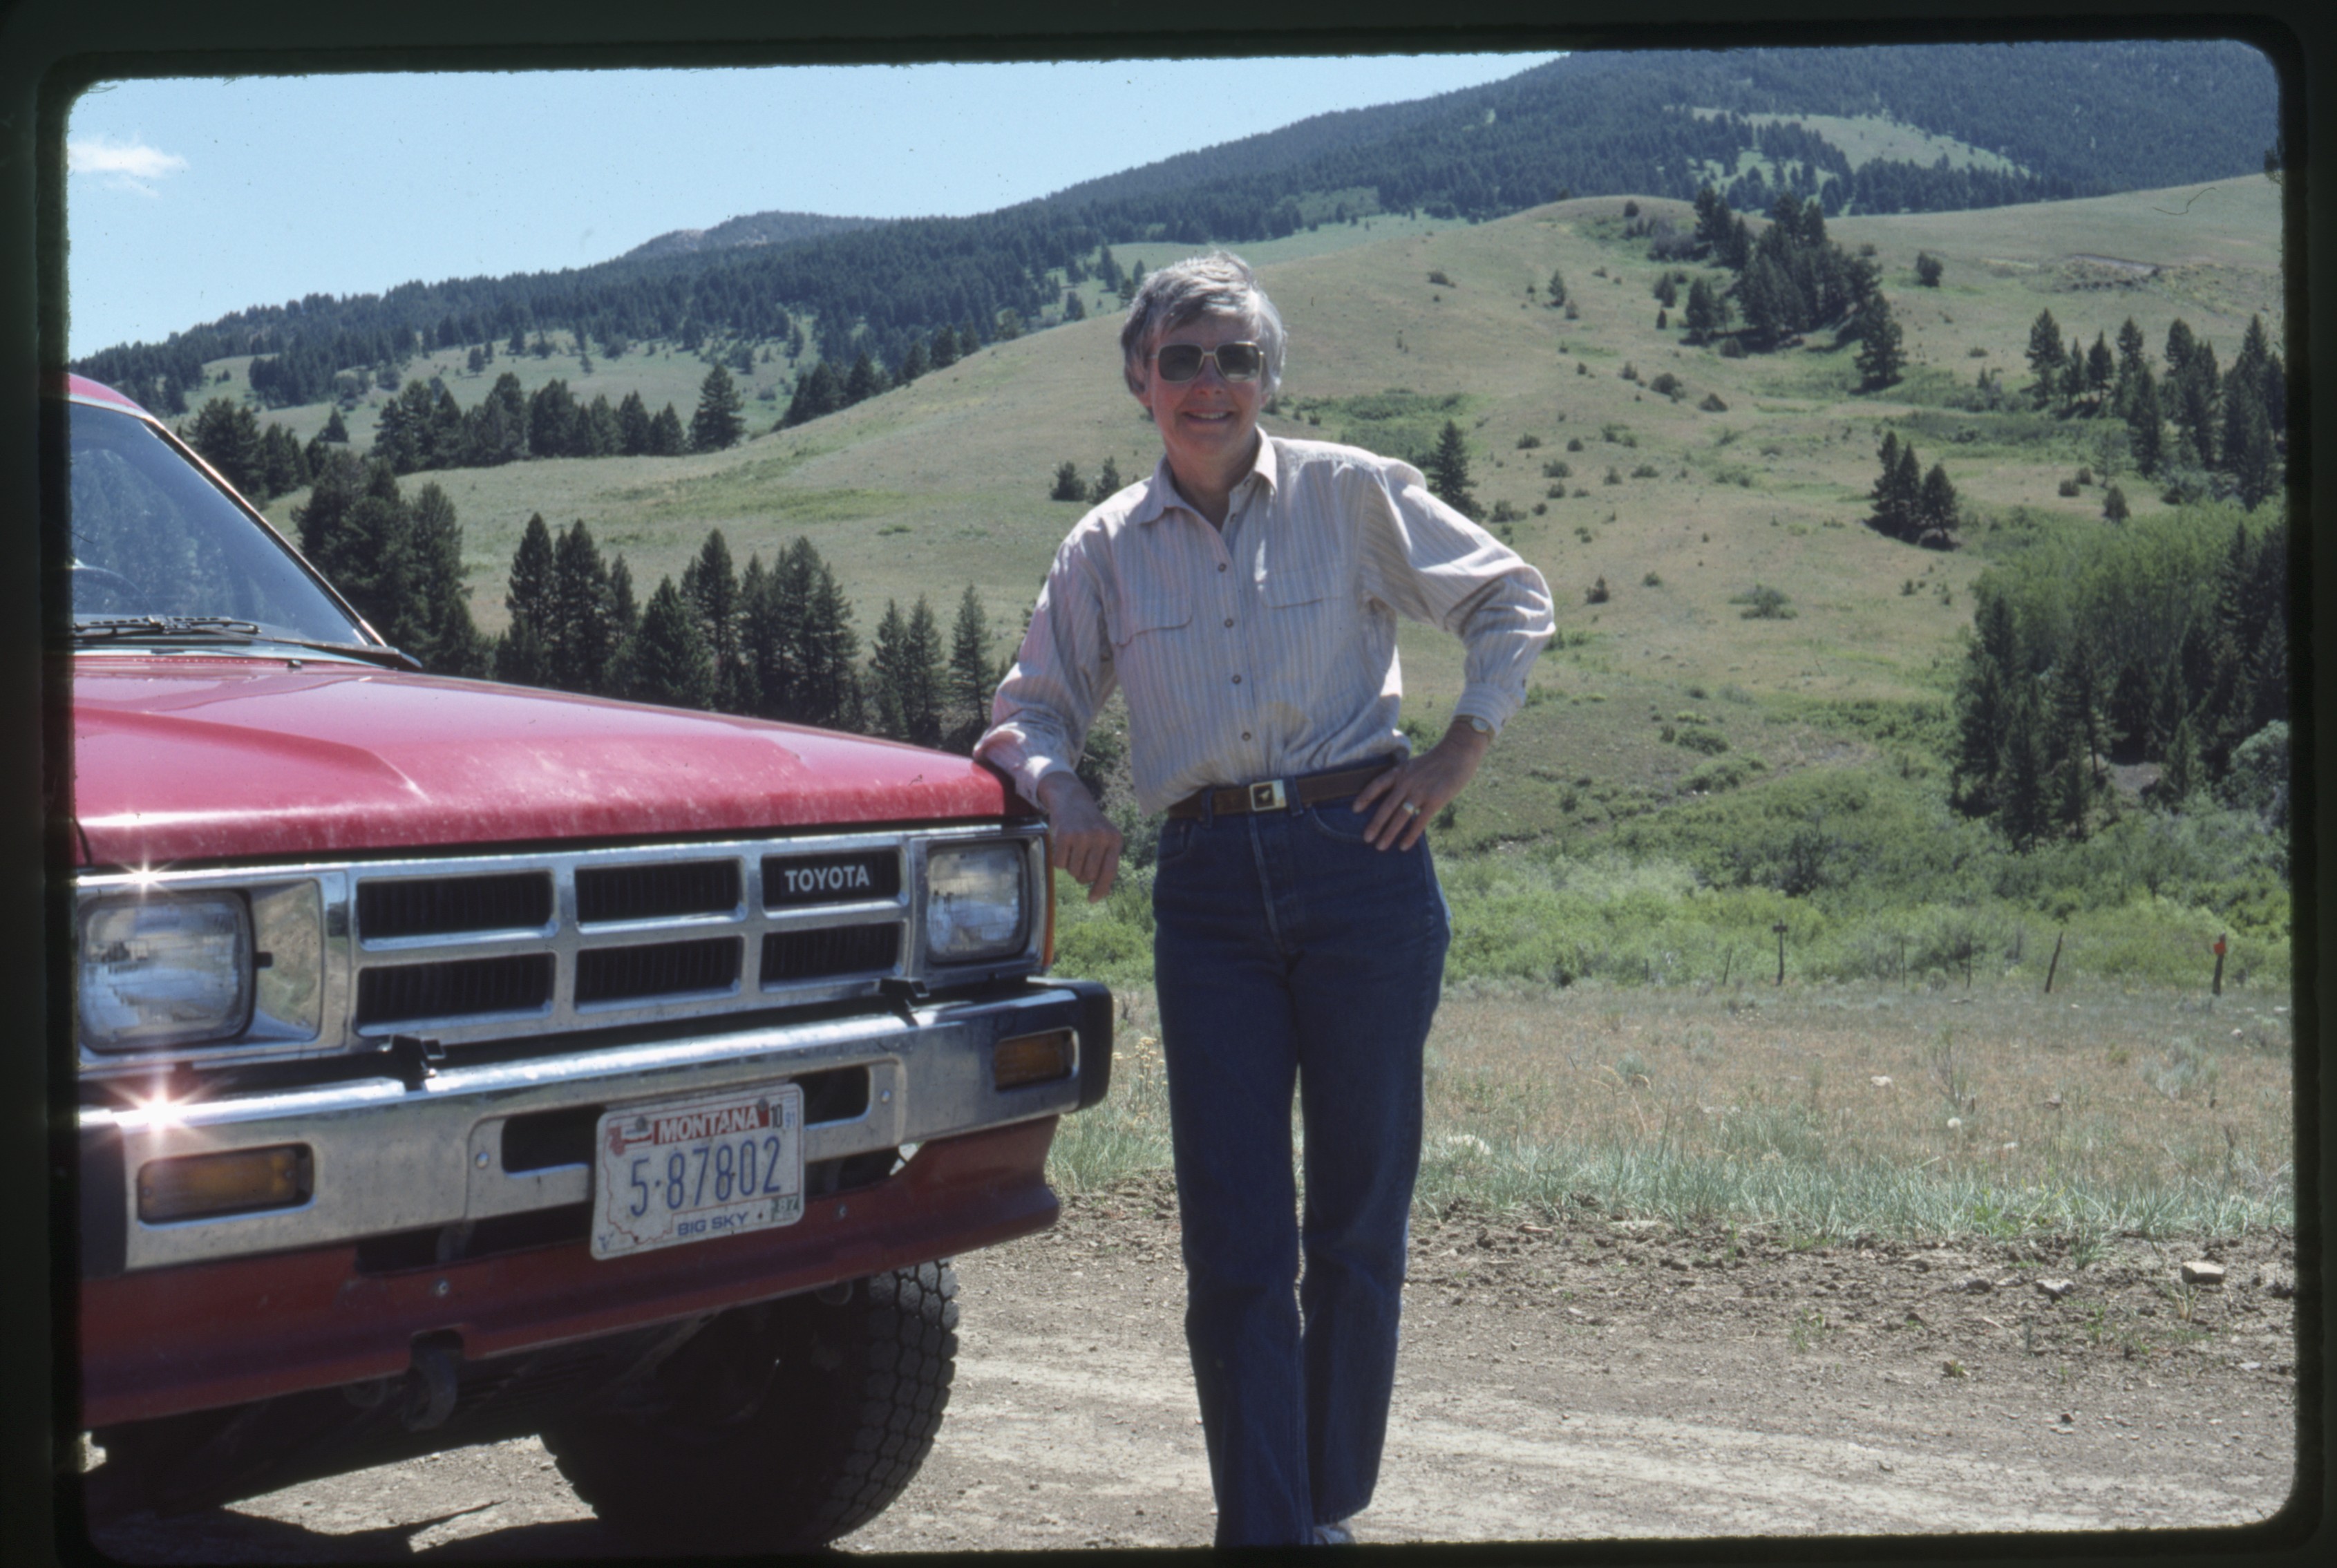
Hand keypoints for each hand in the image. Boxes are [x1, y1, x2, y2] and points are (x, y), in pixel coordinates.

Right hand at [1036, 772, 1122, 901]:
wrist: (1072, 800)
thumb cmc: (1089, 826)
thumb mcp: (1104, 840)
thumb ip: (1106, 864)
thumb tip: (1100, 894)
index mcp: (1115, 840)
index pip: (1109, 872)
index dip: (1100, 889)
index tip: (1092, 899)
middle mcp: (1101, 837)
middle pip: (1089, 875)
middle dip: (1082, 874)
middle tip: (1079, 861)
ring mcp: (1083, 835)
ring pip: (1073, 872)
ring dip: (1070, 867)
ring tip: (1072, 851)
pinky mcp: (1065, 835)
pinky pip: (1060, 864)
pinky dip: (1059, 860)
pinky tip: (1063, 846)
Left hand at [1351, 718, 1492, 850]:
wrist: (1459, 752)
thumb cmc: (1437, 760)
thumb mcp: (1415, 765)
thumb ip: (1404, 780)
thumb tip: (1395, 799)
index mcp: (1401, 772)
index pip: (1377, 784)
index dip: (1364, 797)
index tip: (1355, 809)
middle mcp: (1407, 782)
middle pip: (1386, 806)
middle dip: (1375, 824)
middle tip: (1366, 838)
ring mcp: (1421, 791)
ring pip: (1400, 816)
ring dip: (1389, 833)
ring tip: (1380, 846)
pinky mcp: (1435, 800)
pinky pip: (1419, 822)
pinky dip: (1410, 836)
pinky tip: (1403, 846)